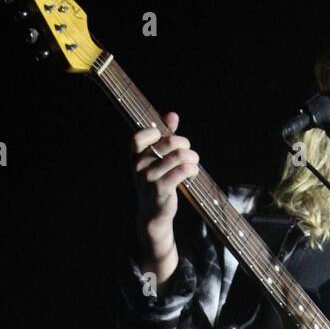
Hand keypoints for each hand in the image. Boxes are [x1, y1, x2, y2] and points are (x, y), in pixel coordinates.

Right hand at [132, 112, 199, 245]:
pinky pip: (184, 170)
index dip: (158, 134)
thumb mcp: (156, 159)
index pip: (141, 135)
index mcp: (135, 156)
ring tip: (194, 163)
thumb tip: (172, 115)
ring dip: (193, 158)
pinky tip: (193, 174)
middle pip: (170, 142)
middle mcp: (139, 166)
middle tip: (189, 154)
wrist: (153, 213)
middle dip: (186, 145)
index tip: (167, 143)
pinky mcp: (162, 189)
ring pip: (180, 156)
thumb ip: (164, 136)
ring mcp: (149, 178)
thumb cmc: (157, 181)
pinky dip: (193, 170)